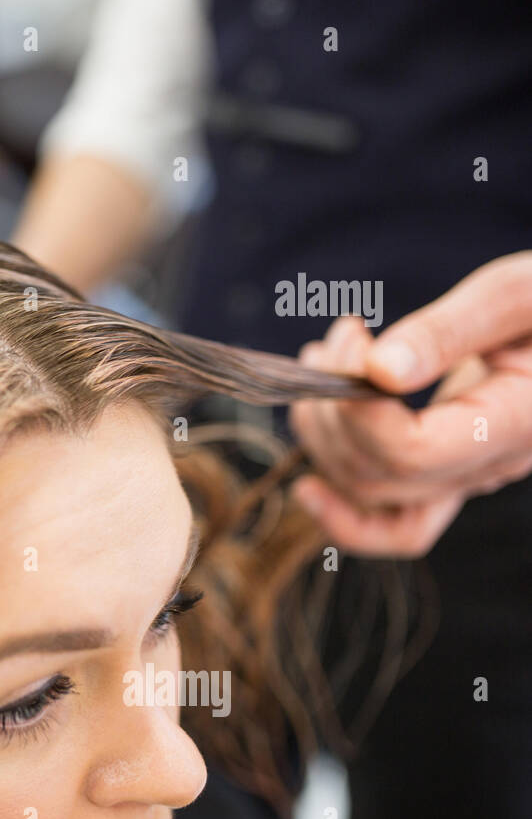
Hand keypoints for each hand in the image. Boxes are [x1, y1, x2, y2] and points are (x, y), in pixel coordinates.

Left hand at [289, 251, 531, 557]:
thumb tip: (377, 371)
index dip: (357, 409)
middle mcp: (490, 467)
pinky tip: (307, 486)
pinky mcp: (446, 475)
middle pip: (377, 476)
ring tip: (326, 360)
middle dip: (332, 408)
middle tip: (342, 336)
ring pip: (368, 494)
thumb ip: (448, 332)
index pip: (410, 452)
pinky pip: (392, 524)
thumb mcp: (516, 294)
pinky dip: (342, 510)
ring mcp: (466, 478)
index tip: (351, 340)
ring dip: (323, 433)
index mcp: (518, 424)